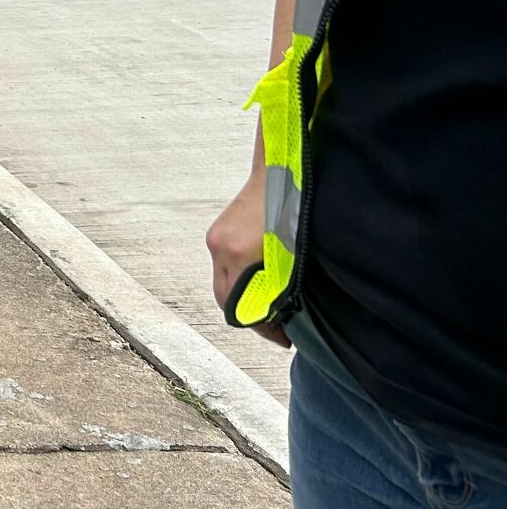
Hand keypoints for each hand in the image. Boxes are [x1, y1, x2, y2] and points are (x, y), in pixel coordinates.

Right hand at [205, 177, 290, 347]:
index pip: (238, 307)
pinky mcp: (218, 231)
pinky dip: (238, 278)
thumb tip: (279, 312)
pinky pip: (223, 265)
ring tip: (270, 302)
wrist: (279, 171)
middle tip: (276, 325)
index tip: (283, 336)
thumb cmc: (292, 208)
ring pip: (222, 282)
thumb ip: (280, 285)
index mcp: (238, 255)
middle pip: (223, 299)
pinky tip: (260, 277)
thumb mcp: (292, 254)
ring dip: (242, 296)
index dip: (261, 327)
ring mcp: (216, 239)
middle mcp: (220, 248)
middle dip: (248, 316)